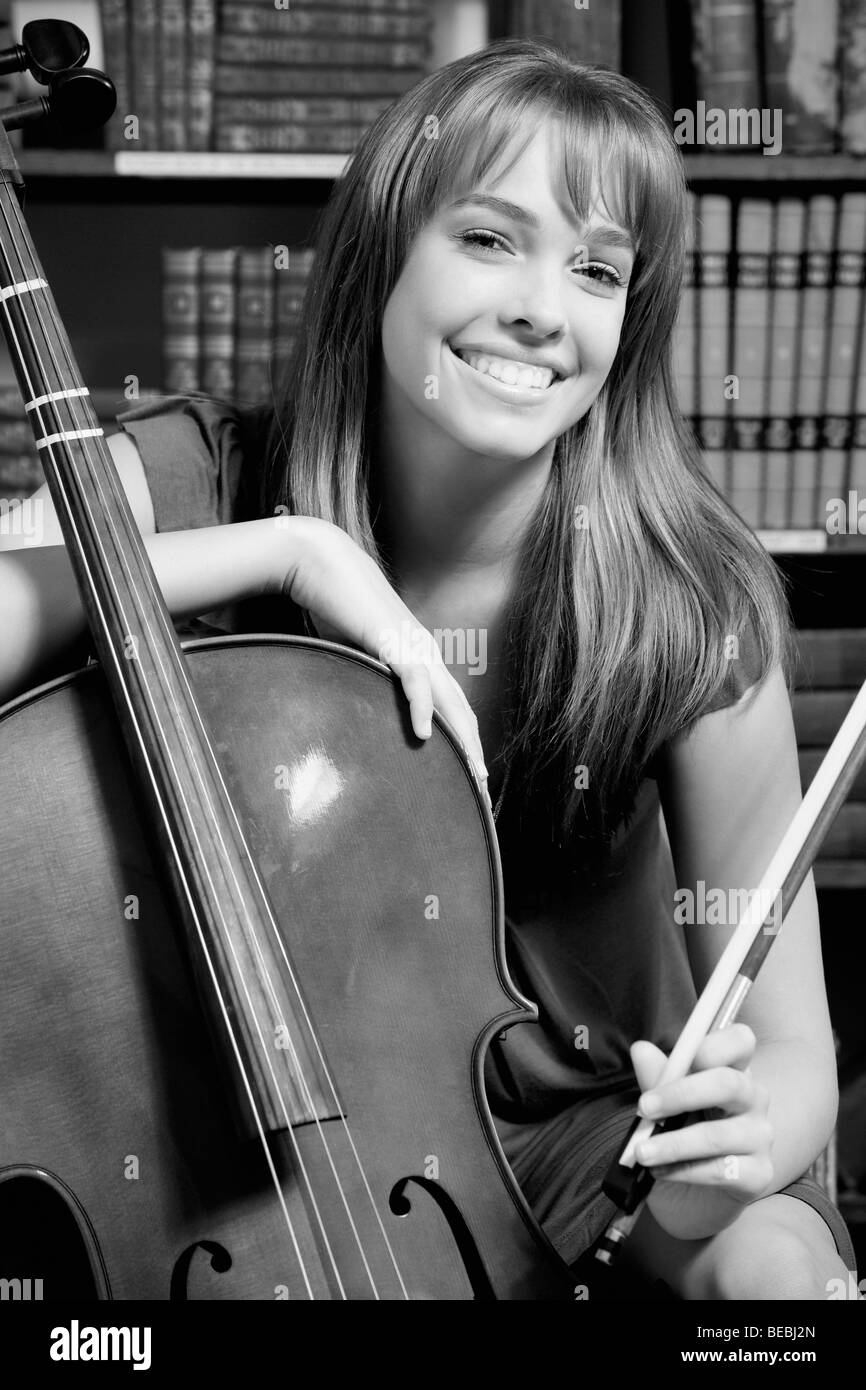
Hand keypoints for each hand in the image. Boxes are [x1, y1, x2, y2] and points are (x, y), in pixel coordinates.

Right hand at [274, 516, 489, 797]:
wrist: (321, 564)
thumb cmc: (335, 607)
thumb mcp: (356, 653)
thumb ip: (366, 679)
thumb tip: (357, 709)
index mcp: (418, 658)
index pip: (450, 707)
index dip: (462, 741)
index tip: (467, 775)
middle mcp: (424, 654)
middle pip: (460, 711)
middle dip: (474, 752)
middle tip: (482, 790)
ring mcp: (413, 647)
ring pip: (449, 701)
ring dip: (462, 740)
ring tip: (472, 775)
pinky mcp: (392, 641)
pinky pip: (413, 681)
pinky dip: (421, 710)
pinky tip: (422, 736)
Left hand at [629, 1023, 773, 1240]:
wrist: (693, 1195)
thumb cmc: (682, 1135)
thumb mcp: (664, 1106)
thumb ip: (657, 1078)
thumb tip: (641, 1050)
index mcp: (733, 1069)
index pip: (741, 1041)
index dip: (717, 1044)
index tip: (685, 1057)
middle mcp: (754, 1099)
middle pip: (729, 1084)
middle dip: (682, 1094)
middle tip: (644, 1107)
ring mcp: (760, 1137)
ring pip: (718, 1136)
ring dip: (673, 1144)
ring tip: (641, 1152)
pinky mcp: (760, 1174)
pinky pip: (721, 1170)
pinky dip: (684, 1171)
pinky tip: (660, 1172)